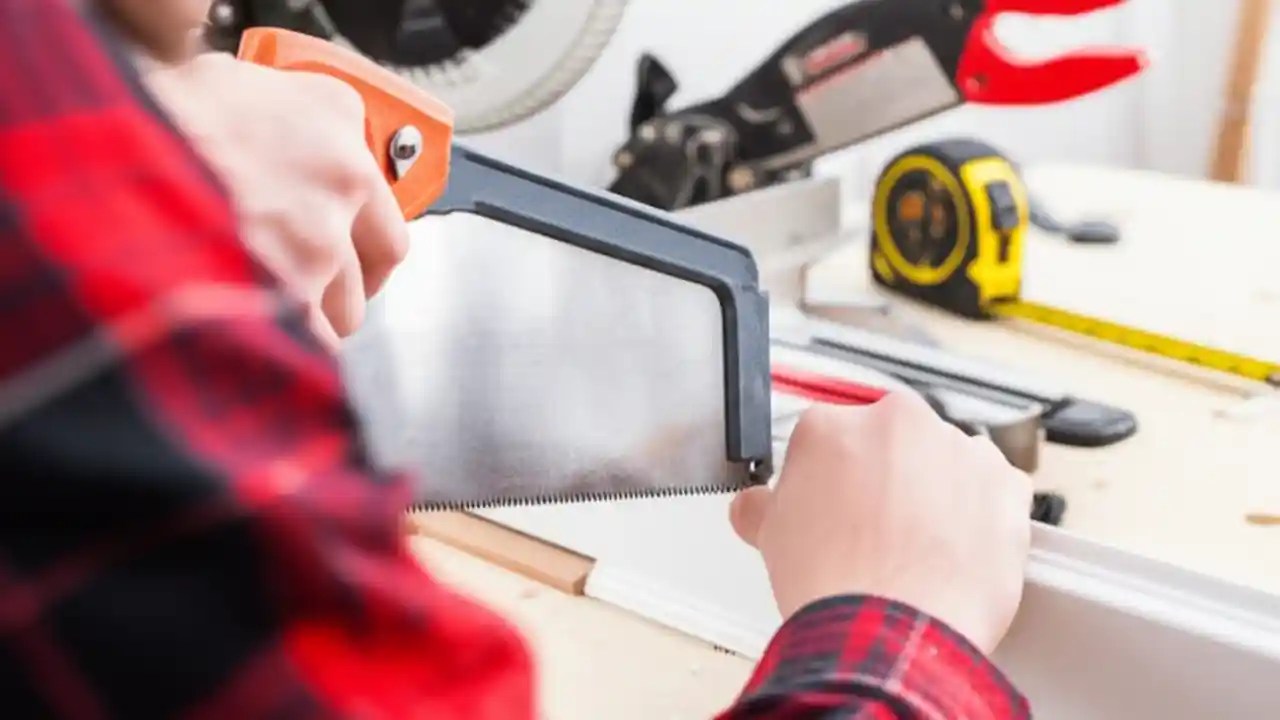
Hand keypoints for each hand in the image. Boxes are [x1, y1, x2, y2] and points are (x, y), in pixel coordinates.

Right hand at [145, 52, 408, 348]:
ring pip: (348, 308)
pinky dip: (294, 355)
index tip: (345, 241)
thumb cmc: (142, 114)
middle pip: (382, 257)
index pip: (379, 183)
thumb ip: (273, 115)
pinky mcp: (294, 295)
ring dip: (316, 319)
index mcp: (331, 114)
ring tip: (271, 319)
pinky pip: (314, 345)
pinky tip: (260, 350)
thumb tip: (270, 146)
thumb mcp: (225, 81)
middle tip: (319, 289)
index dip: (357, 224)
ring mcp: (323, 240)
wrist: (99, 157)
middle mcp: (343, 176)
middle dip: (350, 280)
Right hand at [730, 391, 1032, 653]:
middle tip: (877, 527)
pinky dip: (981, 513)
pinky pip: (993, 488)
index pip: (828, 438)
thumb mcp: (771, 538)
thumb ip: (764, 506)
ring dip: (937, 491)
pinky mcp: (1004, 482)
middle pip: (891, 441)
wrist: (892, 635)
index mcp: (830, 426)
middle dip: (887, 477)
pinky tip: (956, 550)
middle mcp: (896, 423)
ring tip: (920, 546)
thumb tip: (756, 506)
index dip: (831, 478)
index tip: (836, 504)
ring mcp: (955, 449)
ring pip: (945, 460)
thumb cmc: (836, 587)